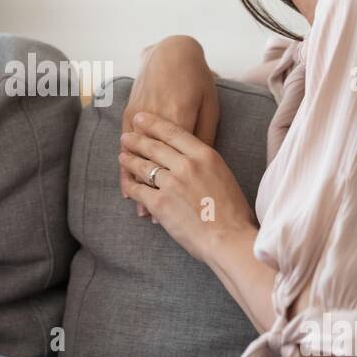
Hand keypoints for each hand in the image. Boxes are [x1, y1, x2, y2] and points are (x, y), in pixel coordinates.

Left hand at [119, 111, 255, 262]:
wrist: (229, 238)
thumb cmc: (233, 212)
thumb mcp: (224, 176)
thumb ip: (205, 163)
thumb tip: (192, 158)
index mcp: (205, 155)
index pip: (173, 132)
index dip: (154, 124)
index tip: (142, 118)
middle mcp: (186, 165)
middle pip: (154, 146)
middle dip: (136, 140)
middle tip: (126, 136)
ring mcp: (171, 183)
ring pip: (143, 166)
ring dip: (130, 160)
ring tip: (122, 156)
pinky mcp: (160, 203)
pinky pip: (138, 189)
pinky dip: (129, 184)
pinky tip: (125, 182)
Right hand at [121, 36, 219, 218]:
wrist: (172, 51)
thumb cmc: (197, 79)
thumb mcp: (210, 107)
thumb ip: (204, 135)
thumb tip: (201, 164)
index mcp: (180, 117)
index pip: (175, 159)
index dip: (174, 186)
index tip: (176, 207)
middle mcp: (155, 118)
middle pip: (150, 161)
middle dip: (149, 189)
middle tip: (150, 216)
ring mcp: (138, 114)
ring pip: (133, 153)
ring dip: (132, 179)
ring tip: (135, 202)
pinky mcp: (129, 110)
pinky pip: (124, 141)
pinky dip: (125, 161)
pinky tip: (126, 177)